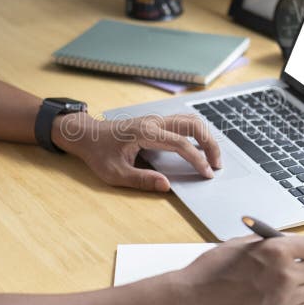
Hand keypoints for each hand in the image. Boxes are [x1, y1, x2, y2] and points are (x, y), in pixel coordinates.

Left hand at [53, 113, 221, 191]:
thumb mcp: (115, 173)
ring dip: (205, 137)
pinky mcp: (156, 122)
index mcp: (146, 132)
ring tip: (212, 157)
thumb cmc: (98, 153)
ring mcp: (156, 119)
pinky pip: (182, 123)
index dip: (197, 160)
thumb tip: (166, 185)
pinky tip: (199, 148)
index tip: (207, 174)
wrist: (86, 135)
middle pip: (193, 124)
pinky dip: (196, 133)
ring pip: (190, 120)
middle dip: (210, 143)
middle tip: (217, 164)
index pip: (181, 144)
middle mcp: (154, 121)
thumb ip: (141, 180)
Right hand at [172, 234, 303, 304]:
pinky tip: (294, 297)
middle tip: (295, 265)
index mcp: (275, 251)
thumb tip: (289, 240)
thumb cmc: (210, 272)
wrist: (193, 300)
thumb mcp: (240, 244)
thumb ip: (270, 240)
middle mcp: (284, 275)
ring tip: (286, 282)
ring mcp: (284, 299)